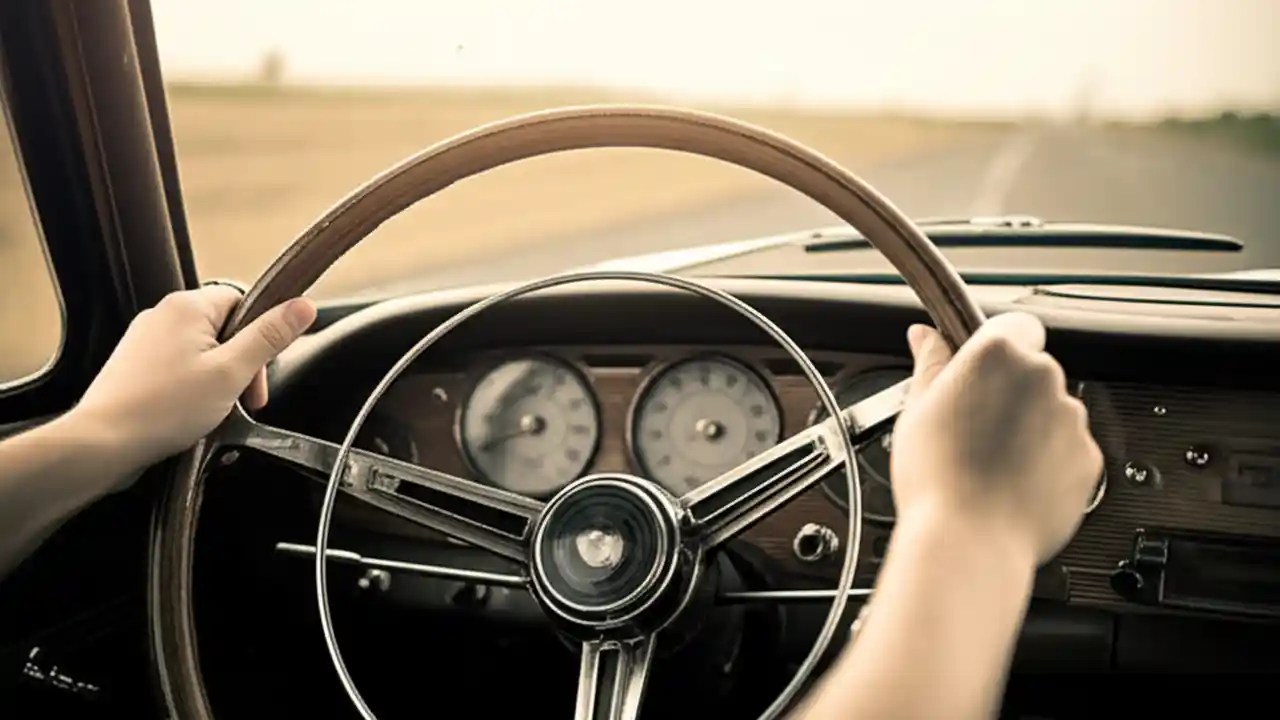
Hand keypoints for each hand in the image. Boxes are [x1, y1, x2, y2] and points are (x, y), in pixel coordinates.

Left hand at [74, 285, 316, 476]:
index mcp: (188, 307)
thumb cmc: (163, 409)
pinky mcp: (135, 366)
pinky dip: (192, 391)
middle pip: (225, 330)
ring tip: (213, 412)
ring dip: (218, 382)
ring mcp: (145, 341)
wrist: (104, 443)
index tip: (260, 373)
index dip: (261, 338)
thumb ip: (270, 337)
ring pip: (203, 353)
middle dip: (241, 367)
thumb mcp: (232, 372)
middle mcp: (163, 316)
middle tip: (242, 400)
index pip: (244, 302)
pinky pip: (179, 370)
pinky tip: (191, 416)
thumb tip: (303, 306)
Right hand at [890, 312, 1102, 565]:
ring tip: (990, 462)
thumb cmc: (938, 478)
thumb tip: (925, 336)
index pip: (1014, 324)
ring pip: (1051, 411)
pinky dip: (1047, 461)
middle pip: (1032, 371)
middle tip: (972, 425)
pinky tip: (1012, 482)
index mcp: (999, 355)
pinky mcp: (1089, 459)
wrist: (969, 541)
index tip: (978, 368)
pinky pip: (1067, 449)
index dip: (996, 346)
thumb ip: (931, 363)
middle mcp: (1043, 378)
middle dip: (1009, 392)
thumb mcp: (917, 410)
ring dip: (1029, 427)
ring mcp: (1071, 419)